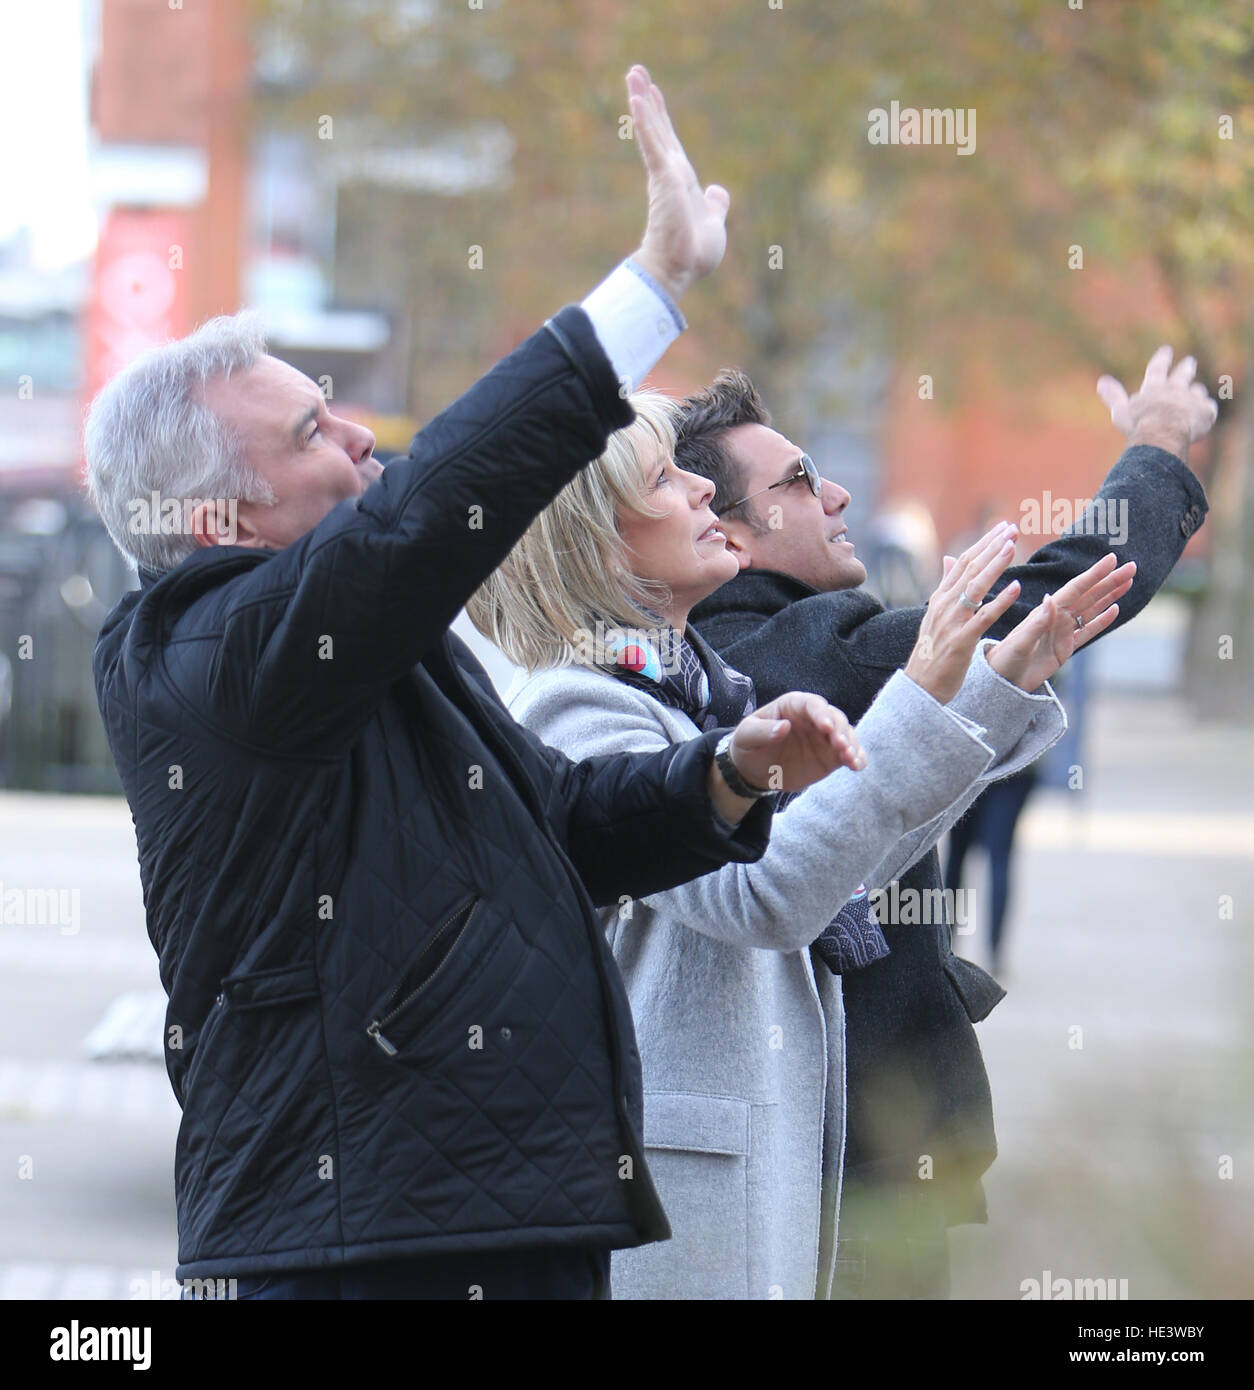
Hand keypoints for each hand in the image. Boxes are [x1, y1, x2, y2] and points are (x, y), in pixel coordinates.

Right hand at [626, 64, 729, 300]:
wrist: (680, 270)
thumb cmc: (693, 254)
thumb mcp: (713, 223)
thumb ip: (715, 205)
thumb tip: (719, 192)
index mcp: (681, 181)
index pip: (669, 141)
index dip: (661, 116)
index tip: (652, 93)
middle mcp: (670, 173)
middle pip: (658, 127)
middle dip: (647, 99)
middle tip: (635, 71)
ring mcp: (665, 174)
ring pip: (652, 129)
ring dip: (643, 100)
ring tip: (633, 73)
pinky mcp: (663, 178)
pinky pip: (652, 143)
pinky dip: (645, 121)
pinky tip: (636, 100)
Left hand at [729, 692, 864, 792]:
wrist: (754, 769)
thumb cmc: (748, 745)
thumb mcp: (746, 736)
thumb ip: (762, 731)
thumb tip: (783, 726)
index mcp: (793, 705)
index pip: (812, 704)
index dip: (821, 714)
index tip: (826, 727)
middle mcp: (814, 718)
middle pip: (834, 718)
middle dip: (840, 731)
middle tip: (841, 746)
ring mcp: (825, 737)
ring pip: (846, 735)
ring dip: (851, 745)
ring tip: (851, 759)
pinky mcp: (831, 756)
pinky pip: (848, 754)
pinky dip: (856, 758)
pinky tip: (857, 766)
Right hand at [904, 522, 1023, 703]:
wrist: (920, 687)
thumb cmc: (932, 654)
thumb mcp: (935, 616)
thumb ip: (945, 586)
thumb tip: (949, 559)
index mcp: (939, 599)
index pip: (962, 563)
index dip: (983, 543)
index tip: (1002, 528)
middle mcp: (944, 606)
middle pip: (970, 569)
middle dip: (992, 546)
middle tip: (1012, 528)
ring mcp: (952, 622)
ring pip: (976, 587)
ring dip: (995, 565)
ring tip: (1012, 546)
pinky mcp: (962, 641)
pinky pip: (984, 617)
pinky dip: (1000, 601)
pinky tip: (1016, 588)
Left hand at [987, 552, 1134, 690]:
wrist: (1001, 680)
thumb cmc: (1005, 659)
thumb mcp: (1020, 642)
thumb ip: (1037, 623)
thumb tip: (1050, 599)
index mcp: (1047, 611)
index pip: (1076, 588)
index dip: (1094, 574)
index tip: (1111, 559)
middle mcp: (1057, 617)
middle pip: (1089, 595)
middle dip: (1110, 581)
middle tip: (1133, 566)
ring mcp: (1063, 631)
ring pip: (1092, 609)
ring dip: (1111, 595)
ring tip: (1128, 581)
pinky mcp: (1066, 648)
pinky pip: (1088, 631)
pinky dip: (1102, 621)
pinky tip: (1115, 610)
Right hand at [1096, 346, 1217, 459]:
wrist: (1164, 435)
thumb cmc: (1139, 425)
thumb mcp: (1121, 411)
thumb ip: (1113, 396)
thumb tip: (1101, 381)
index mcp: (1155, 387)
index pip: (1158, 368)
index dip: (1162, 358)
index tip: (1166, 349)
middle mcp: (1176, 388)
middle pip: (1183, 374)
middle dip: (1186, 367)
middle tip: (1190, 361)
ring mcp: (1193, 399)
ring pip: (1197, 391)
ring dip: (1196, 391)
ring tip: (1197, 392)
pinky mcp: (1206, 411)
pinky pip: (1209, 408)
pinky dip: (1206, 409)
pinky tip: (1206, 413)